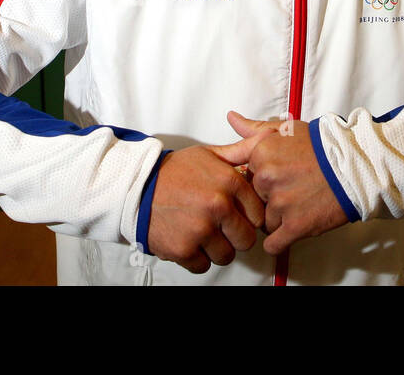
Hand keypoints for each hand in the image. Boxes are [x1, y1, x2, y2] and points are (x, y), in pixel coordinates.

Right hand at [146, 130, 273, 273]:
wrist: (136, 186)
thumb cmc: (175, 172)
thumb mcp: (209, 154)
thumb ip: (241, 151)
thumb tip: (268, 137)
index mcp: (229, 182)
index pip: (259, 215)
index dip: (249, 218)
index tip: (238, 217)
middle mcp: (218, 206)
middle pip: (246, 240)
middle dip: (235, 237)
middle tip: (221, 229)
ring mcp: (201, 229)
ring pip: (226, 256)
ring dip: (216, 249)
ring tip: (203, 234)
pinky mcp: (183, 249)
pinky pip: (203, 266)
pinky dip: (196, 258)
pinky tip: (188, 240)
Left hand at [228, 111, 348, 254]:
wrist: (357, 166)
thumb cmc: (324, 147)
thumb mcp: (288, 130)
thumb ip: (255, 128)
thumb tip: (232, 118)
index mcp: (261, 154)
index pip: (247, 177)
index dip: (262, 180)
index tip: (279, 178)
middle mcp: (266, 178)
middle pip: (255, 200)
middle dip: (270, 199)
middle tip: (293, 191)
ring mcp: (280, 204)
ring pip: (265, 222)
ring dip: (278, 219)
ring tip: (300, 206)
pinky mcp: (295, 226)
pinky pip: (273, 245)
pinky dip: (280, 241)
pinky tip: (292, 230)